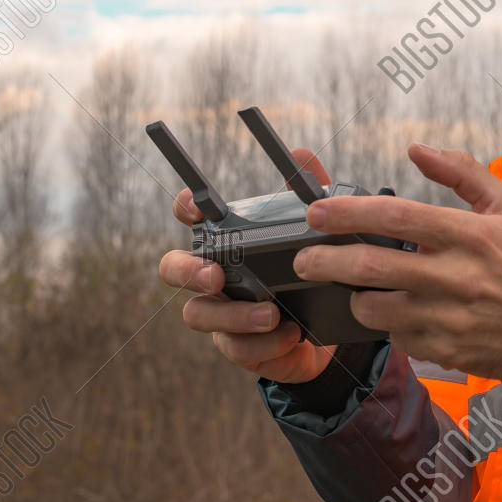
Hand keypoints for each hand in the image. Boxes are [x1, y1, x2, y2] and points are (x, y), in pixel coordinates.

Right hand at [157, 146, 336, 383]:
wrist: (328, 331)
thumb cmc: (309, 272)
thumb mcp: (316, 233)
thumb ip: (309, 195)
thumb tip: (302, 153)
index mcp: (225, 243)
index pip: (190, 219)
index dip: (185, 208)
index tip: (195, 207)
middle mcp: (212, 278)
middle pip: (172, 269)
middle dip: (187, 272)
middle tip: (215, 277)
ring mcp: (221, 315)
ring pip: (198, 315)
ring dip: (233, 315)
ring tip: (272, 313)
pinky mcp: (239, 348)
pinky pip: (237, 349)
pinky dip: (265, 344)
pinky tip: (292, 336)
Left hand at [292, 144, 501, 379]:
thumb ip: (462, 171)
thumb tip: (416, 149)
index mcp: (470, 236)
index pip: (397, 217)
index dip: (349, 213)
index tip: (316, 213)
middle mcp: (458, 278)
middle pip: (372, 267)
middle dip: (325, 261)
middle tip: (303, 258)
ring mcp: (449, 319)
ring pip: (375, 309)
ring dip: (355, 297)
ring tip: (357, 287)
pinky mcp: (445, 350)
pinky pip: (397, 337)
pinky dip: (389, 324)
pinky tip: (401, 313)